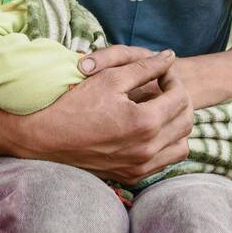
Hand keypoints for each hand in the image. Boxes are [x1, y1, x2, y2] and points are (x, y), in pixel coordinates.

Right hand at [17, 47, 191, 183]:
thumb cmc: (74, 104)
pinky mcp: (133, 176)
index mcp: (144, 122)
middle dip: (180, 99)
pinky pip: (166, 161)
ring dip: (178, 124)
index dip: (173, 79)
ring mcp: (141, 167)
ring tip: (160, 108)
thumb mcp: (109, 77)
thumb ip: (145, 67)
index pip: (180, 97)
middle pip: (186, 121)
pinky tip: (152, 130)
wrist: (45, 138)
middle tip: (164, 87)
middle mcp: (147, 149)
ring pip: (181, 145)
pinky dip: (167, 144)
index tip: (161, 72)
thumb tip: (170, 56)